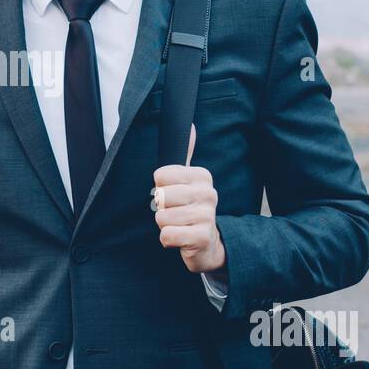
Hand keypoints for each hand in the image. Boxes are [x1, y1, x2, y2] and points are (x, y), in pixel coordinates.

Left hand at [151, 124, 226, 272]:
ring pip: (162, 218)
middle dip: (161, 209)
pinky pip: (167, 236)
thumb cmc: (190, 209)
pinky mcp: (202, 237)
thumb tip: (190, 126)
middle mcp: (208, 193)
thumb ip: (186, 154)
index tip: (173, 196)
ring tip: (179, 225)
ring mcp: (207, 215)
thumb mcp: (188, 181)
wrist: (207, 243)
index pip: (160, 176)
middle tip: (176, 213)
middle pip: (160, 197)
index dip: (160, 189)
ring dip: (165, 225)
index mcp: (202, 176)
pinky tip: (181, 238)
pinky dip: (168, 240)